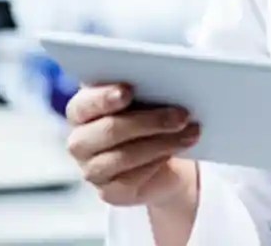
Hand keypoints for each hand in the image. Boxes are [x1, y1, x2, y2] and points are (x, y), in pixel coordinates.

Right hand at [65, 84, 200, 207]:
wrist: (165, 159)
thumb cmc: (149, 118)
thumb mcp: (146, 98)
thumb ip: (144, 88)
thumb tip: (166, 79)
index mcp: (82, 110)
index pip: (84, 103)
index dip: (104, 97)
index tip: (128, 91)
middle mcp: (81, 141)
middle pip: (109, 130)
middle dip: (149, 121)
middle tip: (182, 114)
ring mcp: (91, 169)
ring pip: (123, 156)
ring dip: (162, 143)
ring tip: (190, 132)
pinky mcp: (109, 192)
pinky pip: (131, 179)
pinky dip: (157, 162)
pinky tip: (175, 151)